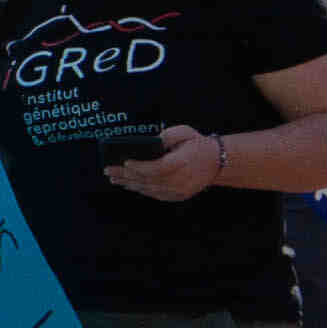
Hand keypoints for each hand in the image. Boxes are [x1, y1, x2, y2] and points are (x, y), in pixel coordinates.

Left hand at [104, 128, 222, 202]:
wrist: (217, 162)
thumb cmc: (198, 144)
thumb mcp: (184, 132)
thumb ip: (167, 135)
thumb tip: (150, 142)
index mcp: (183, 162)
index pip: (159, 167)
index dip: (141, 166)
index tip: (125, 162)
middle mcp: (182, 179)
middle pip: (149, 179)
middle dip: (126, 175)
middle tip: (108, 170)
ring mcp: (181, 190)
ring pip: (151, 189)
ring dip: (130, 183)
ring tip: (114, 178)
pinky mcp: (179, 195)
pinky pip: (156, 194)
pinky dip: (141, 189)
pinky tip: (130, 184)